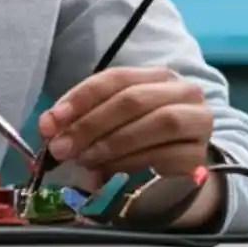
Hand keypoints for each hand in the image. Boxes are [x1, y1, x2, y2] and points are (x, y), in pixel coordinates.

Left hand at [38, 66, 213, 177]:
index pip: (116, 78)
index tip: (51, 121)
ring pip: (157, 123)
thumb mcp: (109, 122)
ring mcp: (197, 122)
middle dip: (91, 123)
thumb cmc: (138, 137)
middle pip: (134, 99)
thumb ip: (81, 118)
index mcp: (157, 75)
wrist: (175, 171)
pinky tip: (109, 170)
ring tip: (85, 159)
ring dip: (113, 142)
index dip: (80, 98)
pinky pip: (166, 155)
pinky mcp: (199, 154)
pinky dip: (132, 162)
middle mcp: (183, 91)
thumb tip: (48, 125)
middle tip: (61, 147)